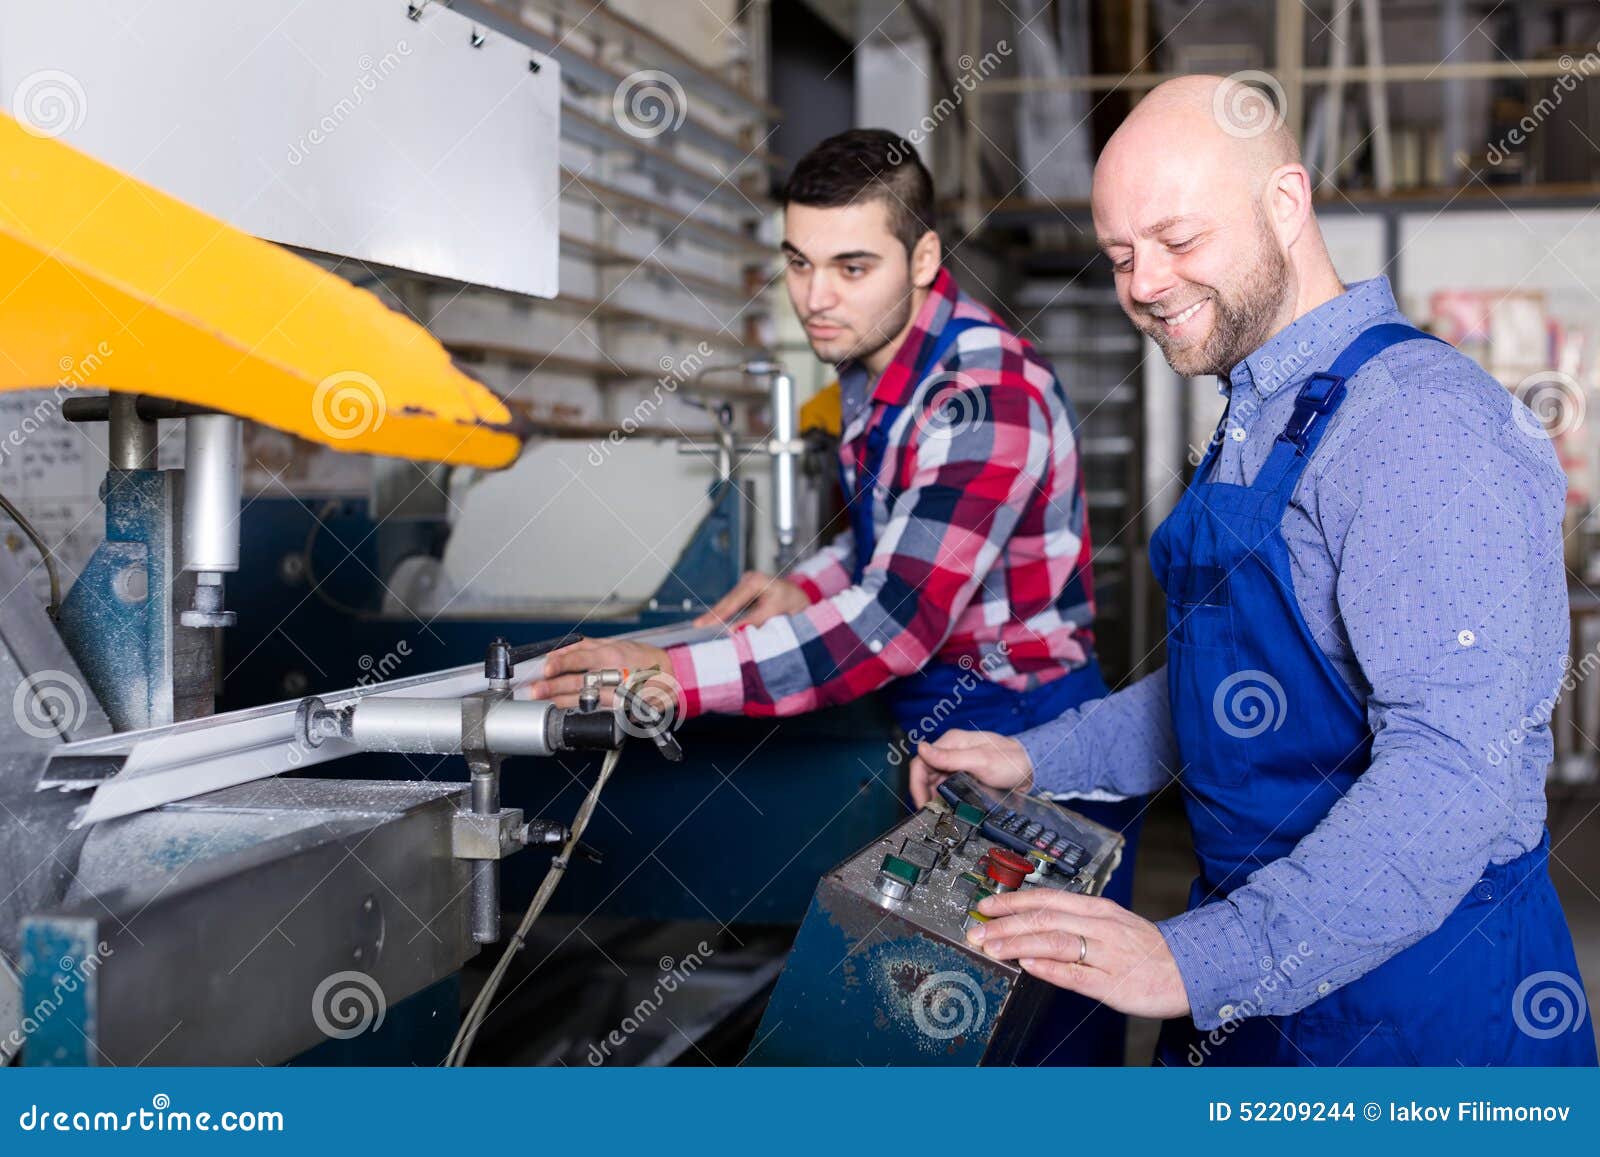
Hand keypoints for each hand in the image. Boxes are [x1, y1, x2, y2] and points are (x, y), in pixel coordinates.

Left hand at [526, 638, 671, 707]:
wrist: (672, 674)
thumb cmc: (642, 659)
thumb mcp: (617, 644)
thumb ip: (588, 648)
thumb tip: (558, 652)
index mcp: (612, 653)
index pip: (580, 656)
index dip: (561, 662)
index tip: (545, 667)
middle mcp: (615, 673)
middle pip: (580, 680)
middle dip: (554, 686)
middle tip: (536, 690)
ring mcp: (620, 693)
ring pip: (588, 698)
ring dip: (565, 701)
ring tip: (548, 702)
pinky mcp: (626, 708)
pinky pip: (602, 710)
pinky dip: (585, 711)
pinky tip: (572, 712)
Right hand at [693, 570, 808, 628]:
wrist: (803, 595)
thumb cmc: (793, 602)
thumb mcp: (776, 612)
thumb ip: (754, 621)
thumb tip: (733, 631)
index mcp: (756, 580)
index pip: (733, 601)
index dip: (719, 615)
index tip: (706, 625)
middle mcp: (748, 579)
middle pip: (727, 600)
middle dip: (712, 615)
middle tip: (696, 627)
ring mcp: (746, 584)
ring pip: (728, 602)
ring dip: (716, 615)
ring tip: (700, 627)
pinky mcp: (746, 590)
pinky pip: (732, 604)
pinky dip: (724, 614)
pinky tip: (712, 622)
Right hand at [909, 729, 1033, 807]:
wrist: (1032, 769)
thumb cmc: (1010, 760)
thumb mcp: (980, 760)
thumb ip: (950, 757)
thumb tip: (922, 749)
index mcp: (951, 743)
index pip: (921, 761)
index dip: (917, 784)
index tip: (921, 803)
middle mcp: (951, 752)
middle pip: (926, 774)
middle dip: (925, 794)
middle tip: (931, 813)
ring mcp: (958, 764)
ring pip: (935, 783)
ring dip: (934, 798)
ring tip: (940, 813)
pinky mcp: (965, 776)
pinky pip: (948, 788)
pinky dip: (945, 798)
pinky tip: (949, 808)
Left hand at [967, 889, 1189, 1019]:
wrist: (1191, 970)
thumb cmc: (1145, 949)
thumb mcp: (1111, 924)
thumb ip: (1075, 923)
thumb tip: (1033, 925)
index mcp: (1098, 909)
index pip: (1047, 898)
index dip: (1013, 900)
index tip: (986, 904)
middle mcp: (1101, 926)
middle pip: (1045, 918)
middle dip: (1005, 923)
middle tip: (976, 930)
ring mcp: (1108, 955)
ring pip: (1056, 942)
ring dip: (1018, 945)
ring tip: (991, 947)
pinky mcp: (1114, 984)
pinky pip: (1076, 975)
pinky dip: (1050, 970)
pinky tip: (1028, 967)